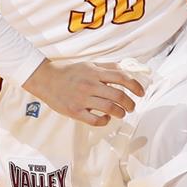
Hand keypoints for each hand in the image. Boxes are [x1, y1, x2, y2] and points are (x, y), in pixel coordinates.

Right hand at [23, 60, 146, 127]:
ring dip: (120, 113)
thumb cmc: (69, 72)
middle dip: (130, 103)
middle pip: (119, 95)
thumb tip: (125, 69)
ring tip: (121, 113)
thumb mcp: (89, 64)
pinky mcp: (75, 111)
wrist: (46, 79)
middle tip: (132, 106)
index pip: (122, 78)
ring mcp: (82, 99)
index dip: (135, 86)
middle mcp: (90, 85)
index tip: (141, 93)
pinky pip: (95, 120)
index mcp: (95, 72)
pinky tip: (106, 118)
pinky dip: (105, 121)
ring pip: (109, 109)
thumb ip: (107, 67)